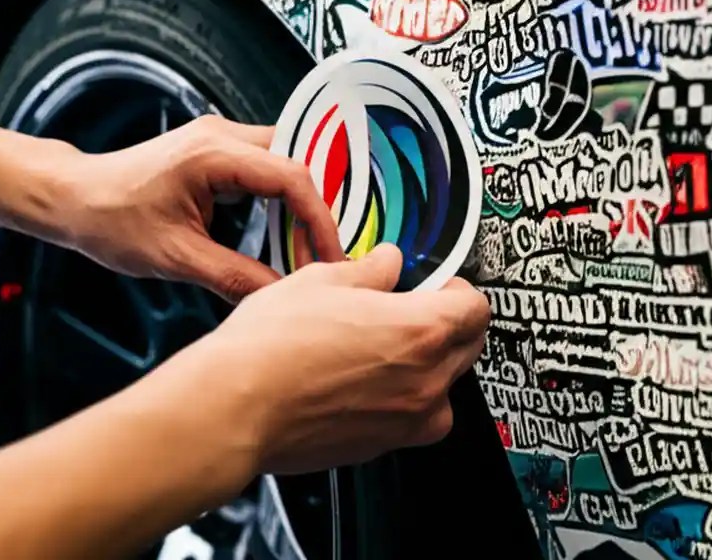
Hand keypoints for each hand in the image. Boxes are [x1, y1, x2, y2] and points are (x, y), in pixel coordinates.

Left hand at [44, 115, 344, 303]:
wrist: (73, 198)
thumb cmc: (111, 220)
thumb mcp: (176, 258)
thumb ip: (235, 276)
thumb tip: (281, 295)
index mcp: (213, 154)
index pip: (293, 178)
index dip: (320, 220)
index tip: (331, 257)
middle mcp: (222, 135)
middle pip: (298, 163)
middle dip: (318, 211)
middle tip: (326, 256)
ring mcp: (220, 138)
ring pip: (286, 164)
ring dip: (301, 205)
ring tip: (307, 249)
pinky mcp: (216, 151)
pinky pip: (266, 168)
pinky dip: (281, 200)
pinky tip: (282, 233)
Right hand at [138, 244, 490, 483]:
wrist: (235, 407)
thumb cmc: (272, 346)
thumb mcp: (322, 281)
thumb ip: (369, 271)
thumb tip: (387, 264)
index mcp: (422, 332)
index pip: (476, 308)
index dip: (456, 290)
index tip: (434, 285)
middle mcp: (425, 381)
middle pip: (466, 348)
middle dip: (446, 326)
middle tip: (406, 310)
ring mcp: (406, 421)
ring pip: (442, 389)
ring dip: (426, 367)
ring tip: (380, 349)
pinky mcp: (380, 447)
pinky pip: (409, 419)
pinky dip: (398, 400)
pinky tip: (357, 381)